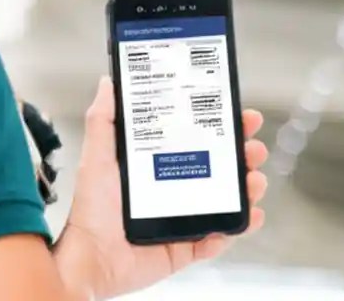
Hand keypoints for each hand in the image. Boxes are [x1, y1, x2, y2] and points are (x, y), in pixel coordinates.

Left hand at [55, 77, 267, 299]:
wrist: (89, 259)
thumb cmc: (90, 209)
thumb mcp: (97, 157)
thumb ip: (103, 120)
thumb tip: (108, 83)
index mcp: (156, 164)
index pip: (195, 137)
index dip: (221, 125)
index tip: (239, 113)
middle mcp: (174, 188)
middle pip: (219, 167)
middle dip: (243, 155)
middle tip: (253, 147)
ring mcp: (183, 218)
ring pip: (226, 201)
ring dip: (247, 189)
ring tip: (254, 180)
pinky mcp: (187, 247)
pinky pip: (218, 239)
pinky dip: (235, 230)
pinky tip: (247, 218)